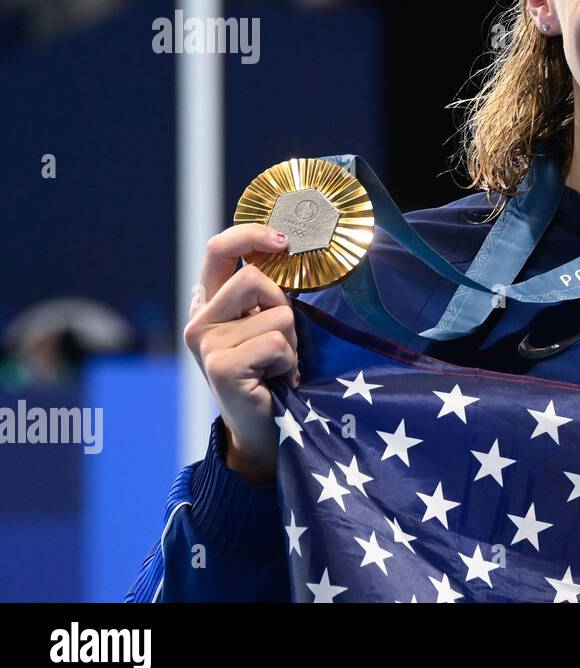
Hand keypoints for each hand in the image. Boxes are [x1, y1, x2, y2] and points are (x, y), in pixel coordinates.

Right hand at [182, 224, 298, 484]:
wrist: (264, 432)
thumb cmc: (273, 374)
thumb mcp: (269, 326)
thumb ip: (268, 294)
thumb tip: (290, 249)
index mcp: (209, 304)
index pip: (219, 250)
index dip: (250, 235)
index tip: (284, 241)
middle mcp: (199, 320)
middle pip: (256, 279)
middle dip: (284, 307)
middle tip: (283, 344)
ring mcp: (205, 343)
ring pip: (276, 313)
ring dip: (291, 340)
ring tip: (279, 366)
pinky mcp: (220, 365)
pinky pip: (276, 342)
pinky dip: (288, 362)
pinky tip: (275, 381)